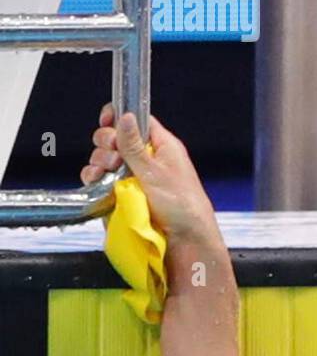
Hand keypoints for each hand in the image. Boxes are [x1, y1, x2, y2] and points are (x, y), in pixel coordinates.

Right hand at [81, 103, 217, 243]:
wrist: (182, 240)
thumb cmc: (181, 205)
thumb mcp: (155, 171)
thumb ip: (135, 146)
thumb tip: (125, 116)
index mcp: (161, 146)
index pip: (137, 121)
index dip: (119, 118)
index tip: (106, 121)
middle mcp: (146, 158)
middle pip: (115, 138)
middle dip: (106, 143)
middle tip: (113, 156)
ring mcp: (132, 175)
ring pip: (104, 158)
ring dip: (99, 161)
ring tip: (108, 171)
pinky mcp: (120, 193)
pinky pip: (100, 178)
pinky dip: (94, 177)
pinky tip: (96, 180)